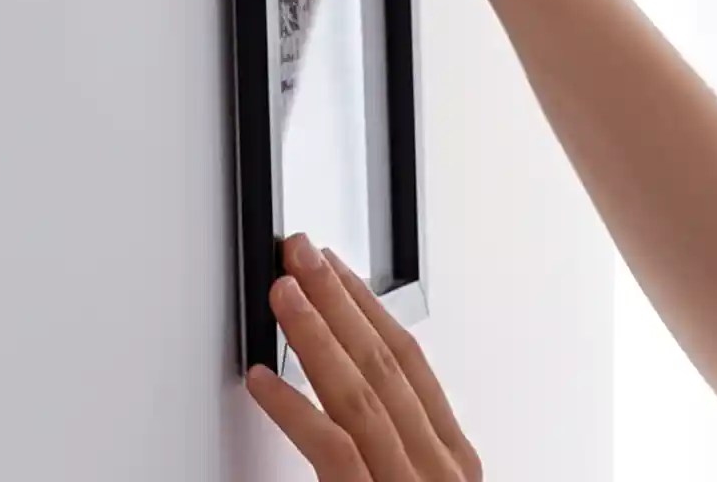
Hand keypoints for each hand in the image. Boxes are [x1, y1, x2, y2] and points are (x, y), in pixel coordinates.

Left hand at [246, 235, 481, 480]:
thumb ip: (395, 448)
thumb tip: (353, 392)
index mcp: (452, 457)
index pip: (409, 362)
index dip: (369, 307)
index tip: (337, 269)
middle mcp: (438, 466)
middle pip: (384, 364)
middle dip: (337, 300)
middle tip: (301, 256)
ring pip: (359, 397)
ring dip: (315, 335)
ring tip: (283, 293)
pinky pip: (332, 449)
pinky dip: (294, 410)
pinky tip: (263, 380)